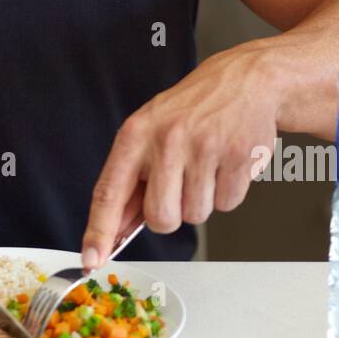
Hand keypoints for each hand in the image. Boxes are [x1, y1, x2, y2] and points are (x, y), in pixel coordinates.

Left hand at [81, 41, 281, 268]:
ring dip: (203, 200)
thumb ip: (131, 179)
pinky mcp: (238, 156)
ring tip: (206, 165)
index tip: (92, 257)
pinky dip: (228, 191)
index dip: (99, 230)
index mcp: (136, 134)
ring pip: (197, 215)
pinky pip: (228, 204)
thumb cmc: (193, 110)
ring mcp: (204, 148)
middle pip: (162, 218)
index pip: (109, 191)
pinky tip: (226, 164)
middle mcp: (167, 140)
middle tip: (180, 185)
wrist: (245, 80)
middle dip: (172, 214)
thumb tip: (113, 228)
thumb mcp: (150, 132)